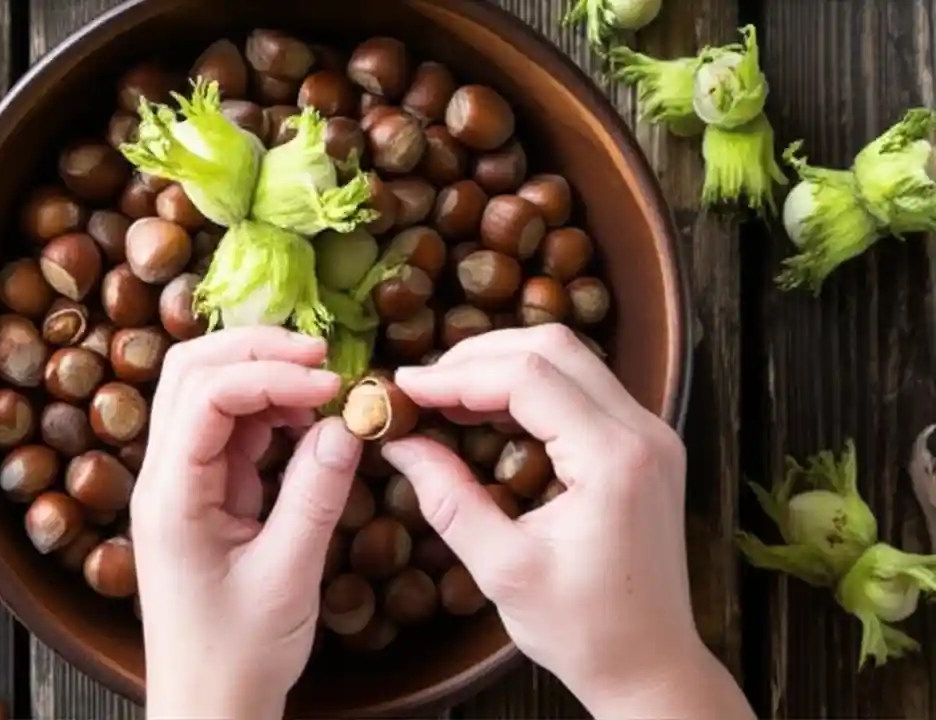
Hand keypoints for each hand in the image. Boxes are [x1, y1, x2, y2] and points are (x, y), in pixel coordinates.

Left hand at [131, 327, 361, 719]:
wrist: (208, 707)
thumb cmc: (237, 656)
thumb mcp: (287, 576)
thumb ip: (316, 496)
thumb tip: (347, 425)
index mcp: (170, 496)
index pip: (206, 396)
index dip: (268, 374)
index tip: (330, 384)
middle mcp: (165, 478)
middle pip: (192, 373)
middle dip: (255, 351)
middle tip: (322, 356)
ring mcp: (182, 484)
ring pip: (209, 395)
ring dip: (264, 377)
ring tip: (323, 390)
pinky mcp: (205, 496)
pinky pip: (231, 431)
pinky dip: (270, 413)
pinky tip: (309, 423)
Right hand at [382, 325, 751, 718]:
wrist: (651, 666)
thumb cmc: (583, 630)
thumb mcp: (502, 568)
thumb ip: (448, 498)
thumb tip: (399, 444)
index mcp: (614, 459)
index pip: (527, 378)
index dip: (457, 375)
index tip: (405, 388)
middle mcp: (644, 432)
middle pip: (554, 349)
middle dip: (479, 356)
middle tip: (424, 386)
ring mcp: (652, 435)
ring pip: (571, 360)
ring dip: (504, 366)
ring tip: (447, 397)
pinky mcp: (645, 446)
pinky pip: (584, 389)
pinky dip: (531, 388)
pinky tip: (490, 413)